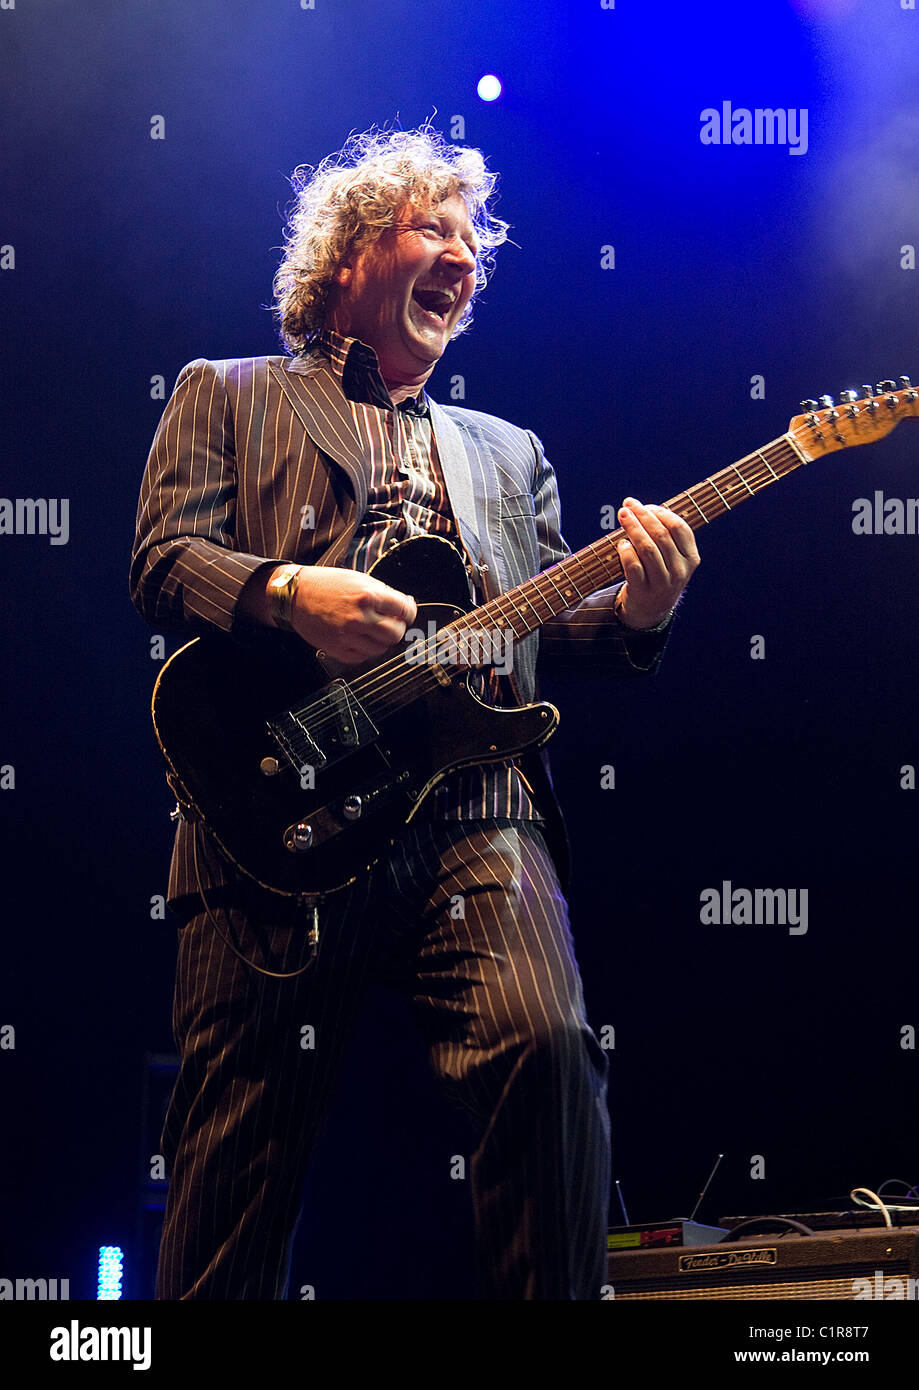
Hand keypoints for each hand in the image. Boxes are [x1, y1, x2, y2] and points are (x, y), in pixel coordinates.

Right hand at [290, 567, 416, 663]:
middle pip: (396, 634)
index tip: (406, 612)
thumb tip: (403, 607)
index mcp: (368, 596)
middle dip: (397, 627)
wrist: (295, 595)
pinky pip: (363, 657)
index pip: (405, 611)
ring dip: (381, 640)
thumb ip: (383, 594)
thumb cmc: (325, 584)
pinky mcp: (338, 649)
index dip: (408, 611)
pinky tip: (358, 637)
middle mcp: (360, 618)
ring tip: (371, 629)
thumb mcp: (358, 579)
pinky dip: (365, 649)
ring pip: (381, 648)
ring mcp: (348, 636)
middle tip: (390, 621)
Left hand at [615, 498, 699, 628]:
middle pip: (661, 535)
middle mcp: (680, 570)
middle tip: (628, 504)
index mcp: (691, 558)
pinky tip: (622, 543)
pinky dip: (626, 551)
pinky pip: (634, 566)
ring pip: (647, 548)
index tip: (645, 505)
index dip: (661, 512)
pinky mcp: (643, 591)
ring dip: (633, 528)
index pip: (679, 528)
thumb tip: (642, 508)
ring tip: (623, 516)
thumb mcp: (672, 558)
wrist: (651, 610)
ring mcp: (662, 582)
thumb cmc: (659, 573)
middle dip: (643, 515)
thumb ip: (664, 535)